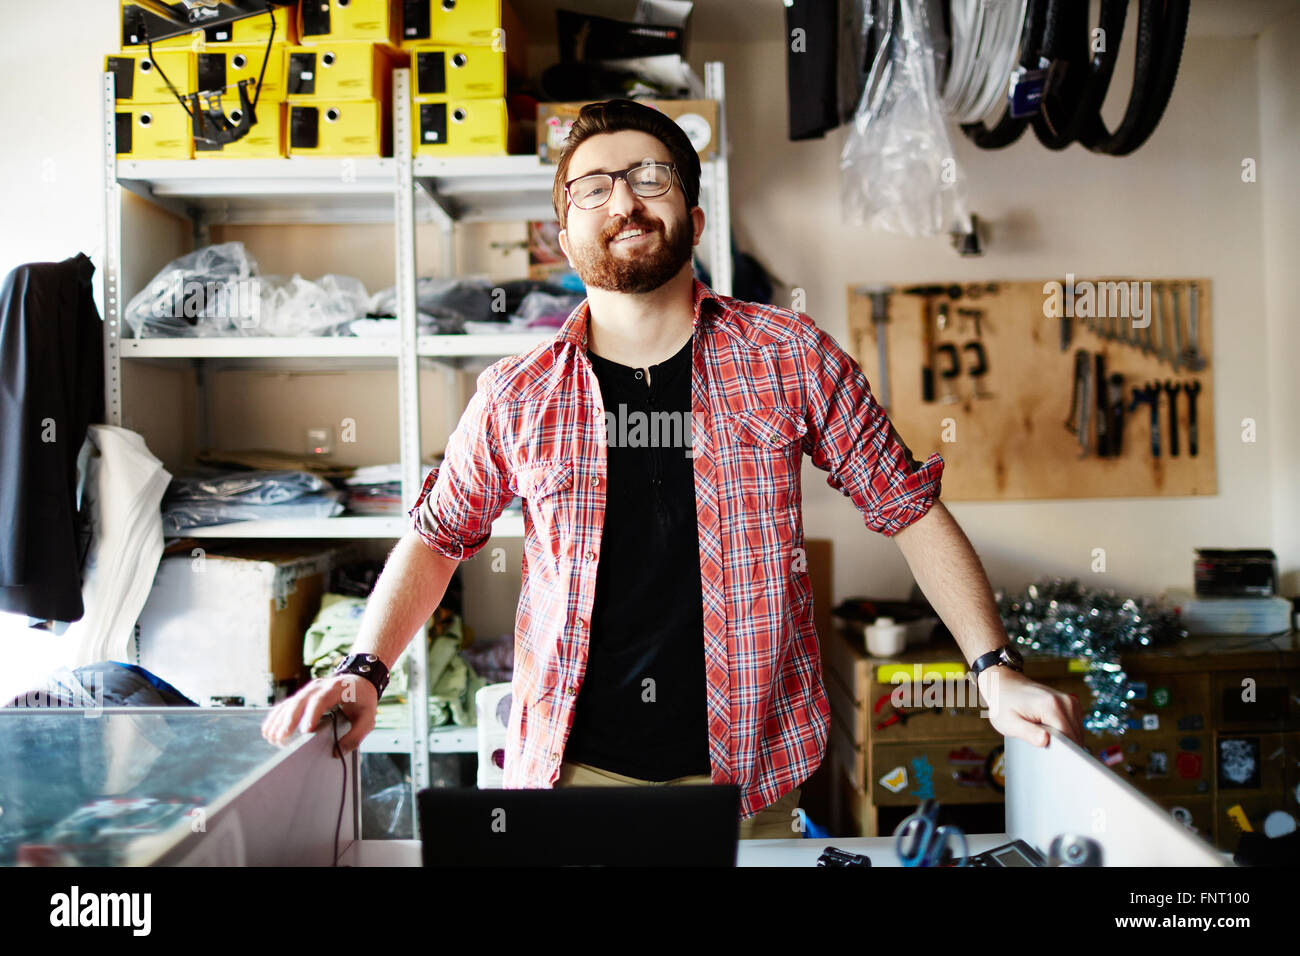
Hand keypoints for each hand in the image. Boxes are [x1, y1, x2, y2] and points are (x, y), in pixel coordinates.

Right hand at [261, 674, 378, 755]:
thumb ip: (356, 735)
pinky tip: (268, 729)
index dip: (312, 714)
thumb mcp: (368, 717)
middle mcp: (319, 686)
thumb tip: (338, 752)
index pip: (321, 700)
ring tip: (272, 737)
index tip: (305, 731)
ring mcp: (309, 690)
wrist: (359, 681)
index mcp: (335, 689)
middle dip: (289, 720)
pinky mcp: (302, 696)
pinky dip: (276, 717)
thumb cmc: (363, 700)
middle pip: (300, 700)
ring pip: (290, 703)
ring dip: (279, 720)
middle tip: (281, 738)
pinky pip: (286, 705)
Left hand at [976, 667, 1083, 746]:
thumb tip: (1046, 741)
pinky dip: (1065, 733)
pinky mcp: (1071, 704)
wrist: (1004, 685)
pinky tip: (1048, 728)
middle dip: (1063, 746)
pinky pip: (1075, 726)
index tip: (1051, 755)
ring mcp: (1070, 701)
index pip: (1070, 738)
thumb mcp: (1010, 723)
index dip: (1063, 751)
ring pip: (1077, 733)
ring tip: (1041, 733)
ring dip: (1065, 740)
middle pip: (1076, 736)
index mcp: (1051, 706)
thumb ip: (1028, 733)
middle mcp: (1065, 701)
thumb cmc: (1003, 704)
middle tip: (1040, 741)